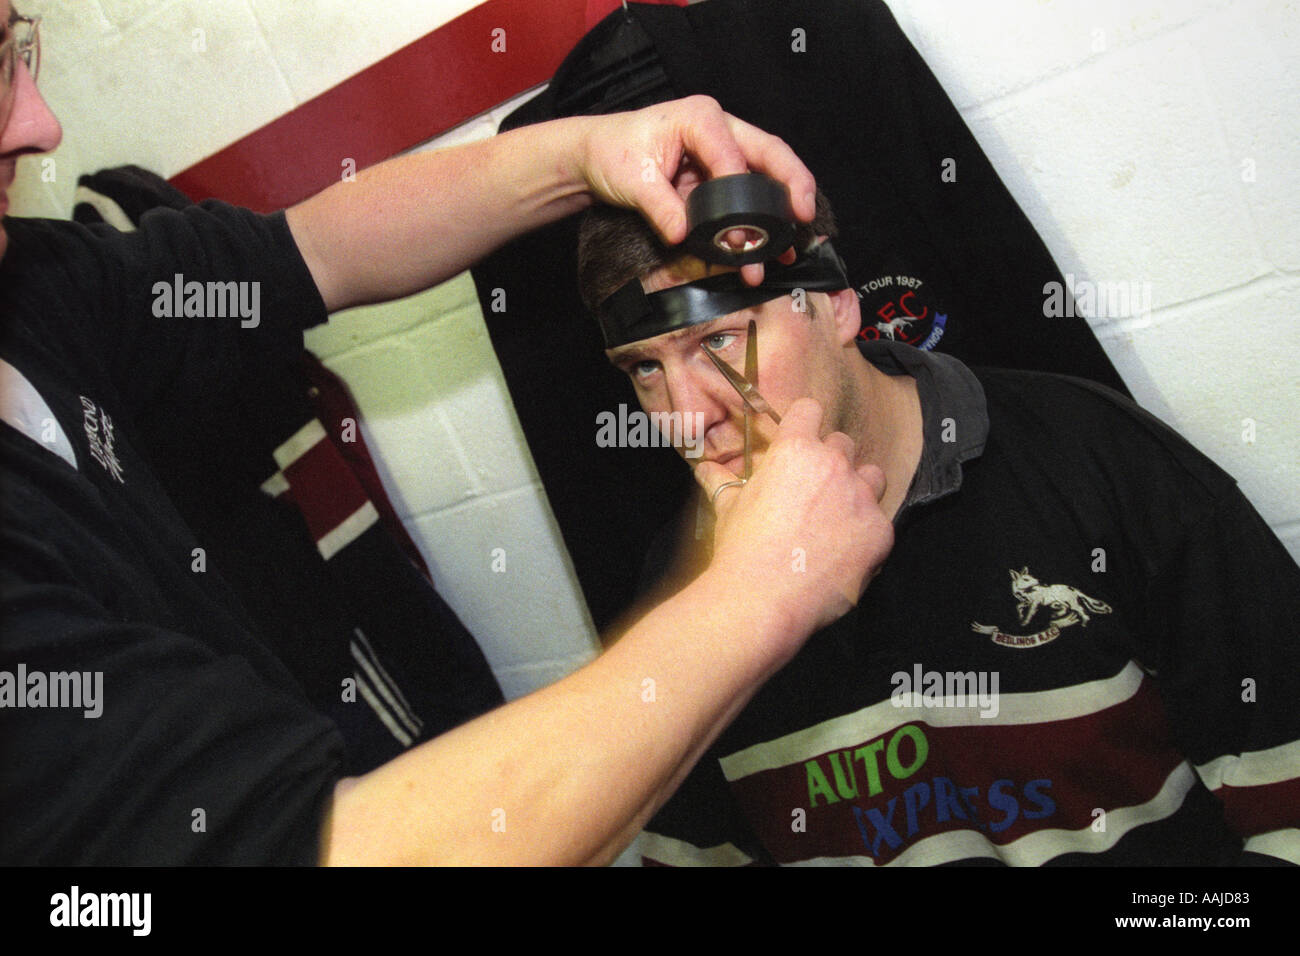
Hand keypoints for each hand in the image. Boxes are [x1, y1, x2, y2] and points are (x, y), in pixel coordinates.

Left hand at [573, 96, 815, 284]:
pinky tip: (771, 247)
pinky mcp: (719, 175)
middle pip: (770, 154)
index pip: (734, 155)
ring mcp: (723, 152)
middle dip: (793, 186)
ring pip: (766, 176)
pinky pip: (749, 196)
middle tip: (805, 217)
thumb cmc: (613, 153)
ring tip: (788, 247)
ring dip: (780, 212)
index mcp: (700, 118)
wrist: (595, 156)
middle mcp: (720, 130)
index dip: (744, 195)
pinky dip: (762, 220)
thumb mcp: (633, 180)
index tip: (743, 232)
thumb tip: (686, 235)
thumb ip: (661, 208)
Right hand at [693, 399, 892, 642]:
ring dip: (857, 489)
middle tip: (812, 492)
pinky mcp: (880, 531)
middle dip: (830, 461)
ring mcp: (861, 497)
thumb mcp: (728, 508)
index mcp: (795, 450)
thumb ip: (722, 482)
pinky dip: (865, 533)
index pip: (810, 409)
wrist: (762, 599)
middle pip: (843, 443)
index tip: (800, 442)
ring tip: (836, 518)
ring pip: (871, 475)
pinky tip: (842, 553)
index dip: (804, 424)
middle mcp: (833, 465)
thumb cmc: (740, 550)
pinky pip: (880, 520)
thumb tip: (705, 469)